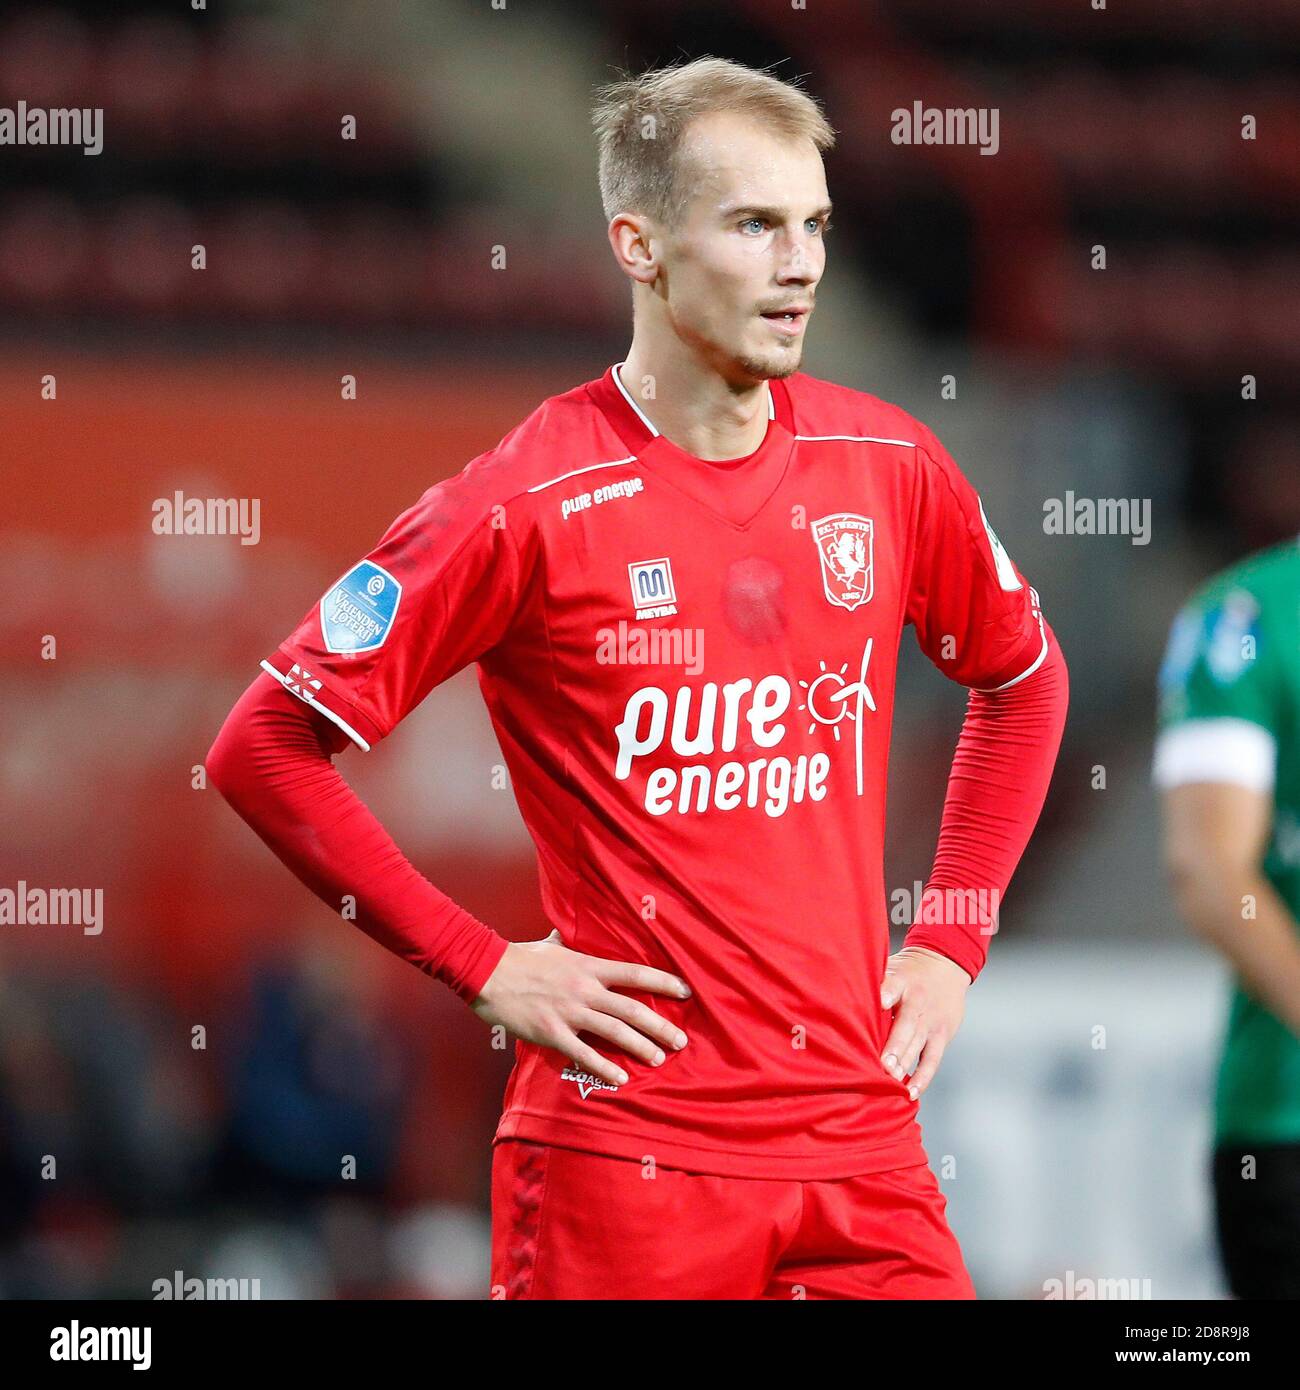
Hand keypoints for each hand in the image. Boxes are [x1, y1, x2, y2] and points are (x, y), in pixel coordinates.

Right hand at [470, 930, 690, 1087]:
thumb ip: (567, 941)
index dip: (664, 981)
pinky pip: (584, 1053)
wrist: (488, 972)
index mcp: (589, 966)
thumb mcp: (551, 944)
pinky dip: (604, 1067)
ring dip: (640, 1047)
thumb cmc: (520, 957)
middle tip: (680, 1041)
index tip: (686, 991)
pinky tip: (620, 1078)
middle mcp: (585, 989)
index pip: (635, 973)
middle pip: (632, 1009)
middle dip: (660, 1026)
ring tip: (658, 1059)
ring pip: (614, 1032)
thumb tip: (568, 930)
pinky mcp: (552, 1032)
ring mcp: (570, 1011)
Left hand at [879, 947, 970, 1100]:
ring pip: (918, 1044)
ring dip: (905, 1063)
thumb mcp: (890, 966)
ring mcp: (931, 1020)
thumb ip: (871, 982)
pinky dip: (922, 1077)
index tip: (880, 1002)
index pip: (894, 986)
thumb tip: (834, 993)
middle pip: (906, 1024)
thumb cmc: (907, 971)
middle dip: (895, 1045)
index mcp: (902, 981)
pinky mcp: (941, 1035)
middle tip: (883, 1064)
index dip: (886, 994)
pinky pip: (932, 1060)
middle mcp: (918, 1002)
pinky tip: (911, 1092)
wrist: (945, 965)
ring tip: (892, 1081)